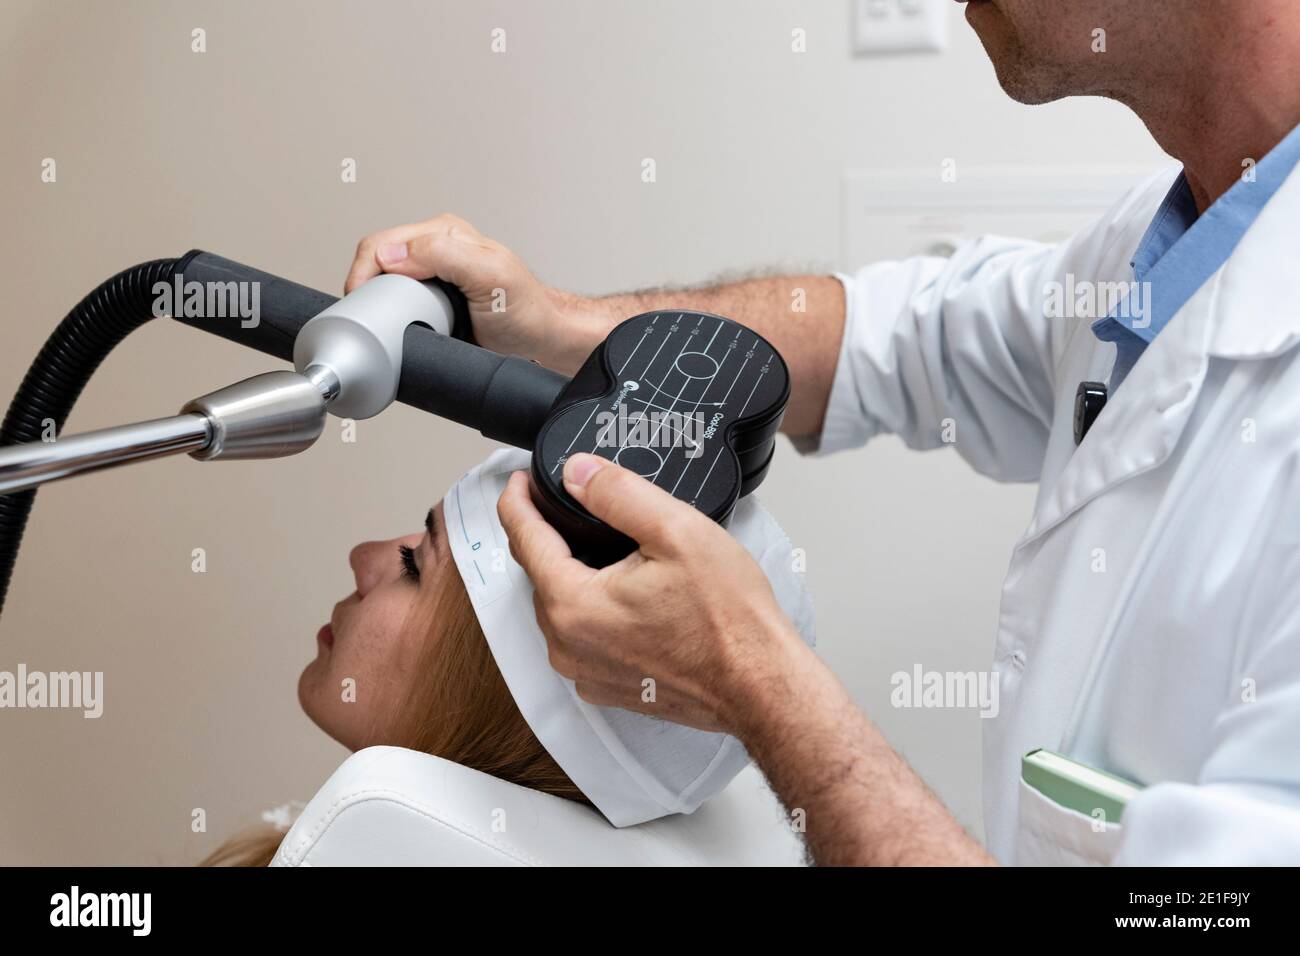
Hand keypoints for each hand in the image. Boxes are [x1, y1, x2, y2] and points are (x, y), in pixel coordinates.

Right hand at [345, 214, 611, 373]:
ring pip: (383, 283)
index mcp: (443, 234)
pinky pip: (396, 303)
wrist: (540, 339)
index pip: (382, 243)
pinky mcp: (430, 299)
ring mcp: (431, 275)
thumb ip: (443, 255)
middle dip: (367, 288)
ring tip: (391, 323)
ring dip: (379, 304)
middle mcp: (433, 249)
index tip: (364, 302)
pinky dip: (391, 316)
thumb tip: (395, 253)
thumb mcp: (489, 275)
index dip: (364, 272)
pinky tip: (401, 326)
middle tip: (378, 318)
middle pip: (376, 261)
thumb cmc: (525, 310)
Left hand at [495, 452, 810, 733]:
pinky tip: (627, 593)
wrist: (759, 684)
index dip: (518, 501)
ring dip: (573, 573)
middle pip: (540, 573)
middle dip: (550, 536)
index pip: (524, 539)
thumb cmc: (728, 619)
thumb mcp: (677, 531)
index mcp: (573, 605)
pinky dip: (592, 608)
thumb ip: (618, 494)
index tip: (520, 479)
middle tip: (575, 504)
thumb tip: (577, 471)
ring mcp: (585, 671)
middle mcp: (567, 646)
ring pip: (560, 605)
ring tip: (606, 546)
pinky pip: (581, 636)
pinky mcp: (606, 686)